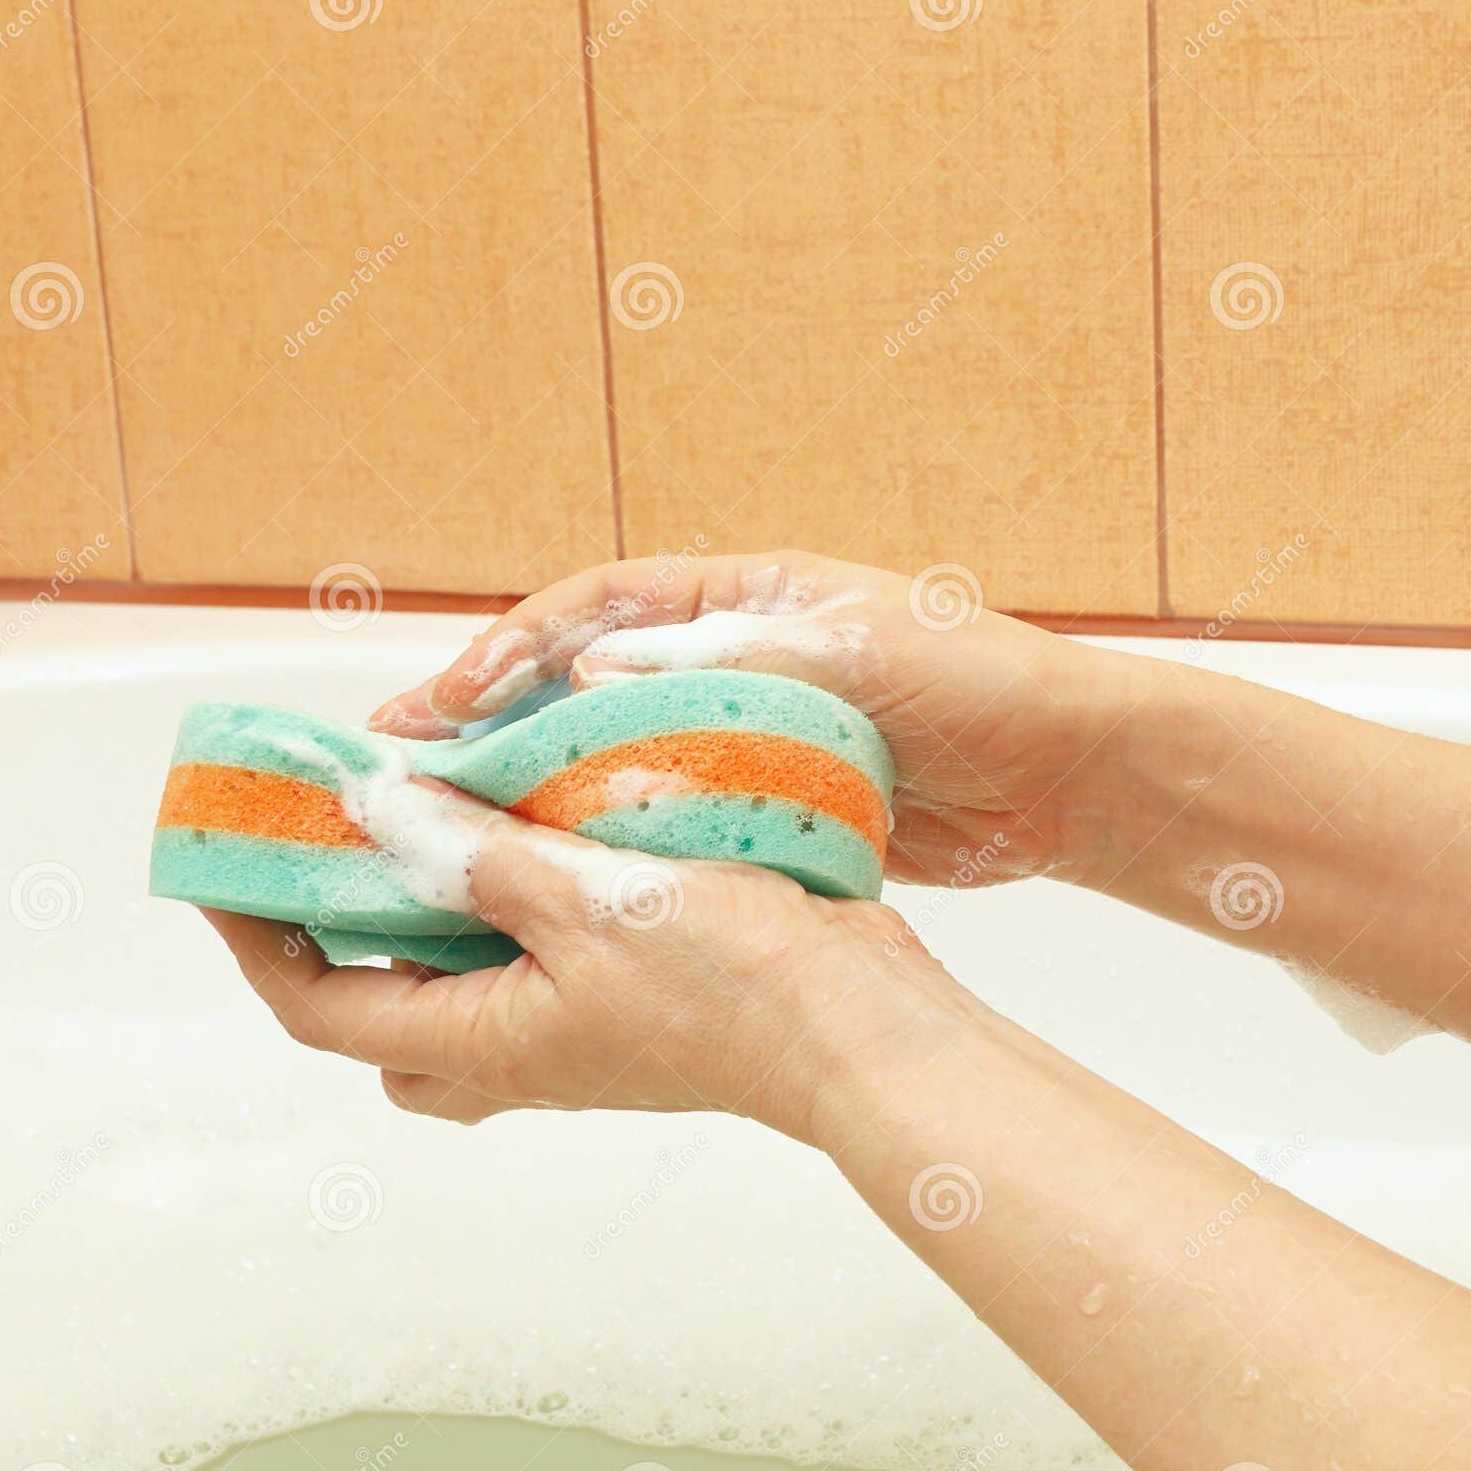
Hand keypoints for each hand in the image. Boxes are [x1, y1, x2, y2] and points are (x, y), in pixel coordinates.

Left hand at [202, 788, 965, 1140]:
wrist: (854, 1023)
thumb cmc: (733, 984)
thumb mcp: (589, 904)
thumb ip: (476, 856)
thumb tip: (380, 811)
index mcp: (486, 1044)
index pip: (321, 1007)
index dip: (256, 942)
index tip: (225, 867)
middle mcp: (516, 1049)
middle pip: (380, 1009)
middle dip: (336, 934)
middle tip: (332, 844)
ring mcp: (571, 1029)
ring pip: (456, 980)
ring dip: (425, 909)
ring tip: (428, 819)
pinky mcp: (621, 995)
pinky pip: (528, 952)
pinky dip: (504, 895)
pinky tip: (535, 824)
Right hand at [367, 550, 1077, 884]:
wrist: (1061, 770)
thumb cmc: (965, 680)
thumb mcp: (842, 649)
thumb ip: (723, 659)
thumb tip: (594, 667)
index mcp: (738, 599)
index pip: (595, 609)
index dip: (510, 649)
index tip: (442, 699)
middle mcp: (725, 663)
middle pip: (585, 683)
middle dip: (496, 718)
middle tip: (410, 762)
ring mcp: (741, 736)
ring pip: (615, 756)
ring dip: (537, 786)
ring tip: (457, 825)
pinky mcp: (766, 805)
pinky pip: (668, 816)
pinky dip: (611, 838)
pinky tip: (556, 870)